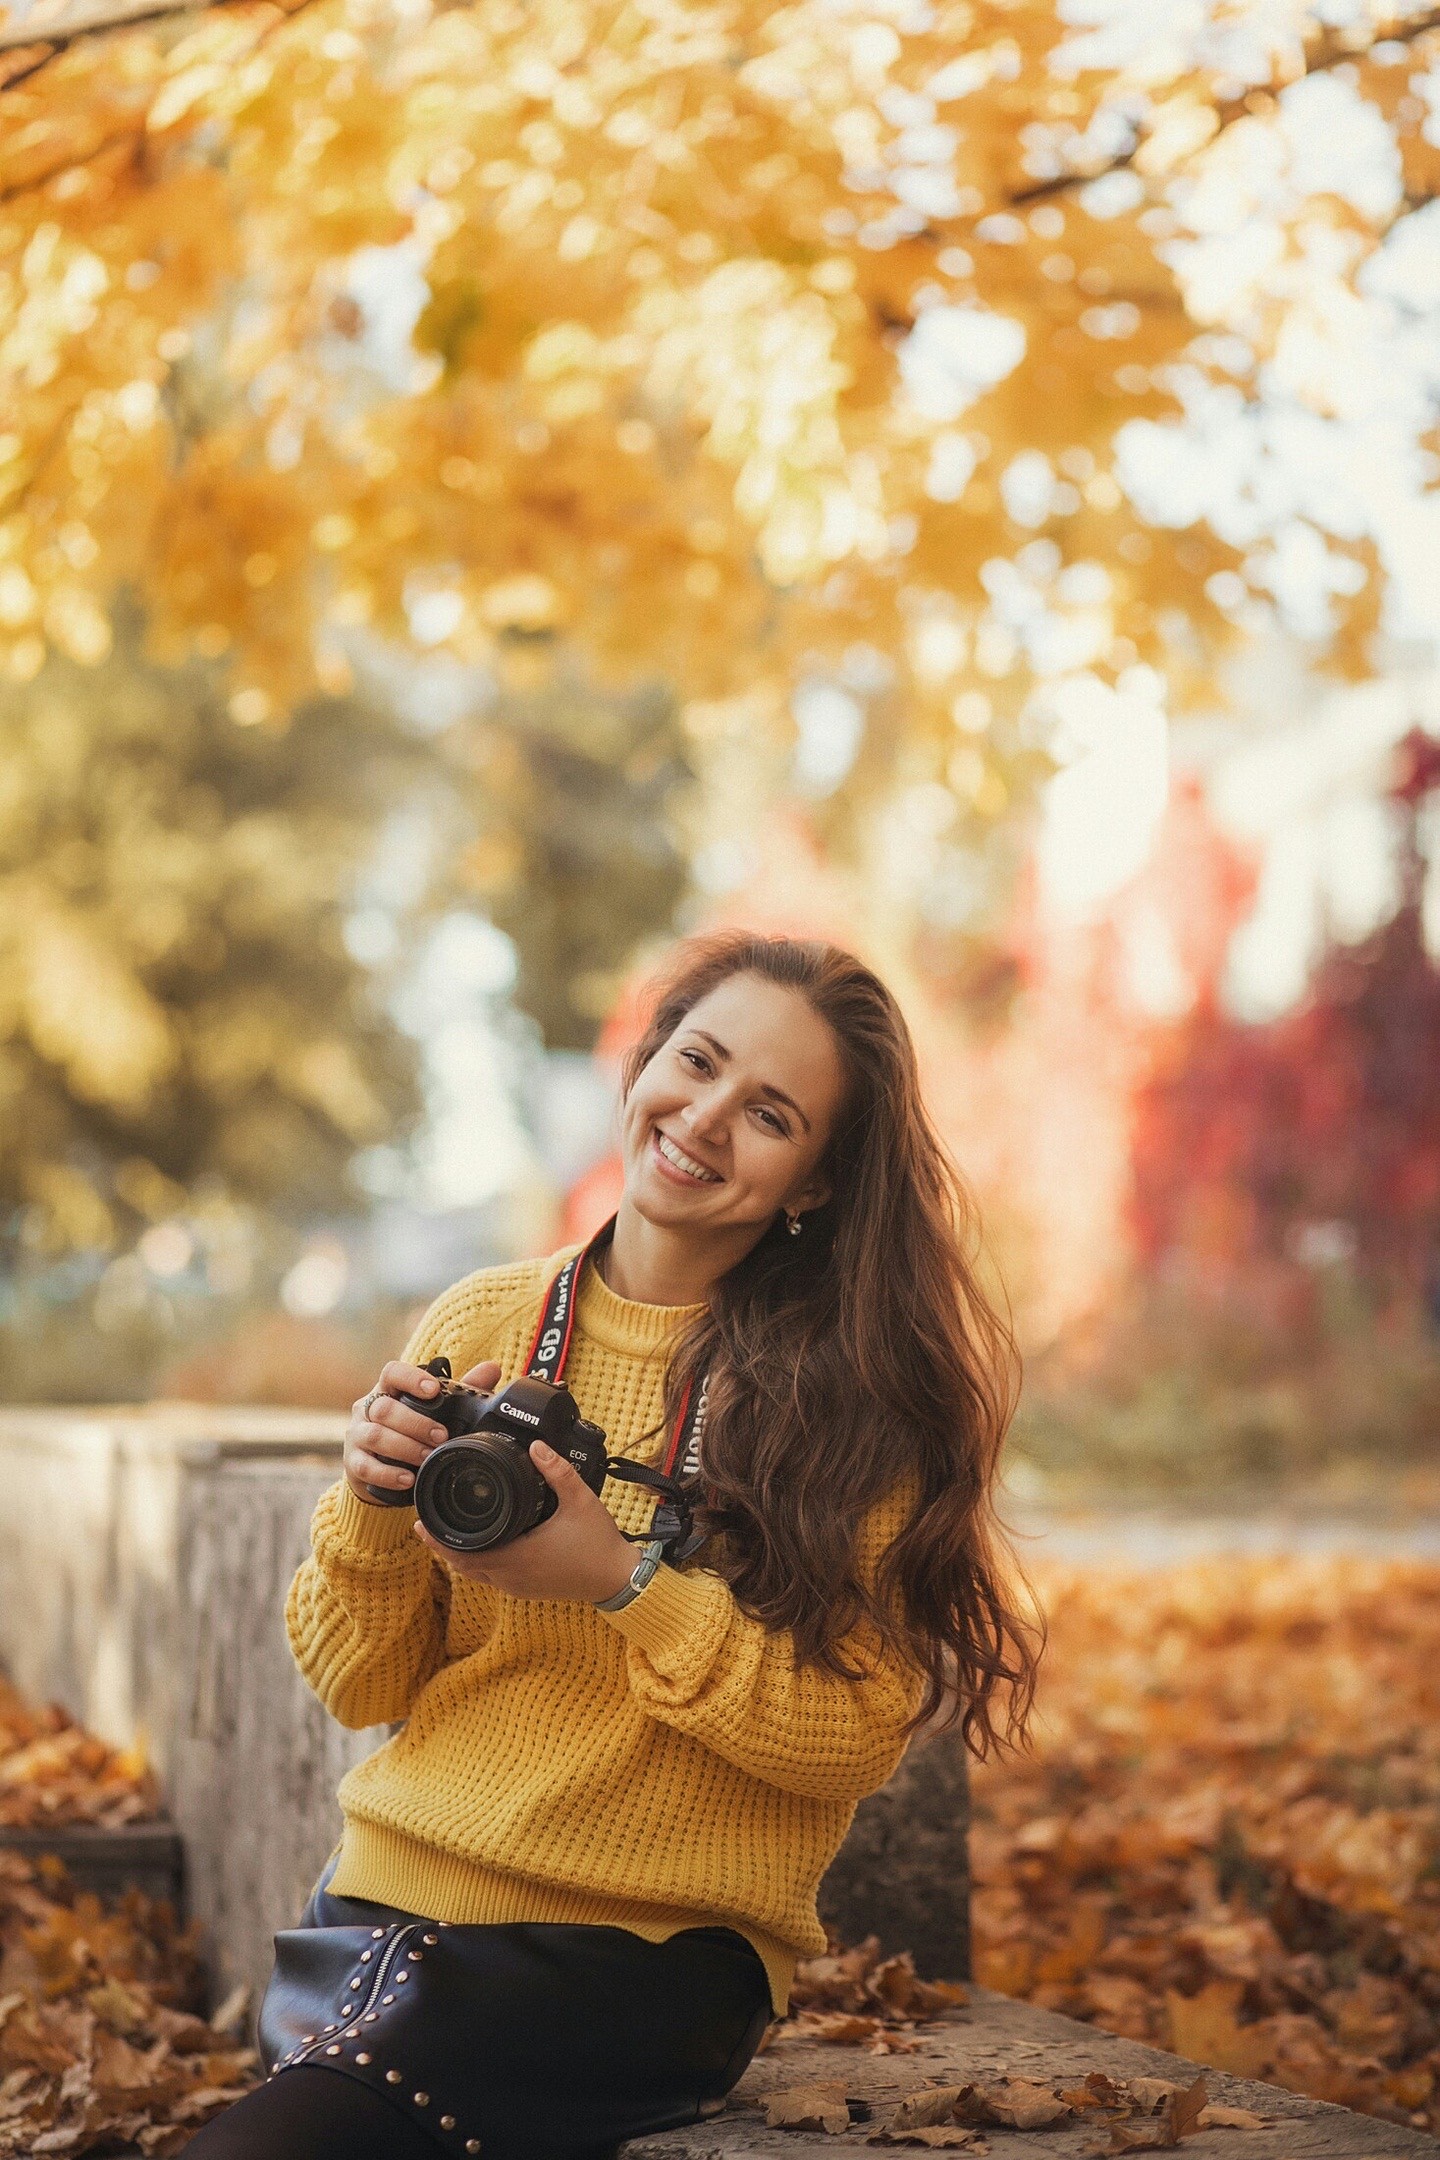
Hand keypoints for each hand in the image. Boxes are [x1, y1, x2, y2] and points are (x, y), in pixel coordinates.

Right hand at [344, 1359, 501, 1504]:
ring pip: (374, 1435)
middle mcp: (368, 1409)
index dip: (410, 1378)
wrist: (378, 1467)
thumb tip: (492, 1368)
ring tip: (426, 1458)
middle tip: (441, 1436)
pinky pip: (365, 1466)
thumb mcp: (434, 1410)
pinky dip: (387, 1473)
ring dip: (404, 1448)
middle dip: (415, 1423)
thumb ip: (461, 1389)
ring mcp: (357, 1435)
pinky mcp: (353, 1462)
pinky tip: (407, 1479)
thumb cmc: (409, 1431)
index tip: (433, 1389)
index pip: (391, 1373)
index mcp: (387, 1390)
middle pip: (384, 1408)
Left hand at [414, 1442, 636, 1603]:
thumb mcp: (581, 1500)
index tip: (421, 1521)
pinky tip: (479, 1546)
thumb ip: (557, 1471)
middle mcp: (512, 1576)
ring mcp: (519, 1586)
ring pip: (476, 1574)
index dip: (438, 1540)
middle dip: (441, 1545)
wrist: (616, 1579)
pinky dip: (478, 1563)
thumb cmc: (598, 1543)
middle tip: (425, 1523)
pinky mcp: (527, 1589)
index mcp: (518, 1556)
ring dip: (459, 1556)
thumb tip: (536, 1445)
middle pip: (462, 1565)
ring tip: (446, 1532)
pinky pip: (491, 1578)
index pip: (463, 1553)